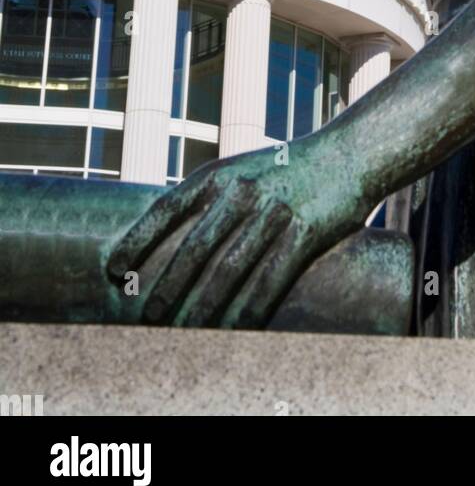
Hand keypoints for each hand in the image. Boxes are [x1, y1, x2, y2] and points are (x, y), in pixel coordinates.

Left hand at [106, 135, 364, 328]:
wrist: (348, 154)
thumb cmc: (289, 168)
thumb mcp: (243, 169)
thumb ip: (212, 197)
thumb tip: (169, 238)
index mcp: (221, 174)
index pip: (167, 208)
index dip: (138, 240)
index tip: (114, 269)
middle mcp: (243, 191)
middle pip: (195, 248)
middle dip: (167, 287)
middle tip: (147, 317)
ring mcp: (275, 211)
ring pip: (229, 270)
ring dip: (202, 306)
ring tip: (183, 332)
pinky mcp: (306, 232)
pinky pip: (271, 279)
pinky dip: (249, 309)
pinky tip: (234, 329)